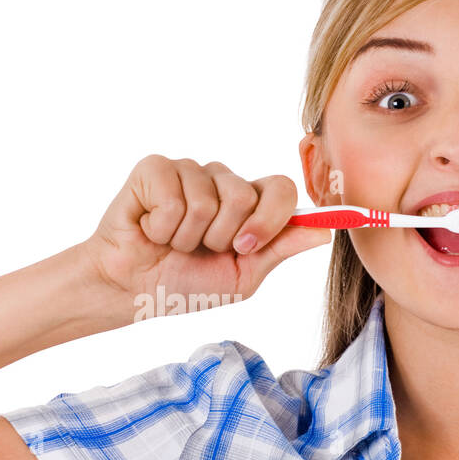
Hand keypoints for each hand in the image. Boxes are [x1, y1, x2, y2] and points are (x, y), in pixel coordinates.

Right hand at [79, 155, 331, 318]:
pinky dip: (161, 227)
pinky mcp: (155, 169)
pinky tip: (151, 229)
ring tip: (171, 242)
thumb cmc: (185, 284)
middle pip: (243, 195)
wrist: (133, 290)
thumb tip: (325, 231)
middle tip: (198, 249)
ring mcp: (188, 171)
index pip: (280, 188)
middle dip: (220, 237)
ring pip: (206, 199)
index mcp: (248, 203)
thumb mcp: (242, 276)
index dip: (268, 218)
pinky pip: (172, 196)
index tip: (245, 246)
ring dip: (186, 237)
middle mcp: (221, 180)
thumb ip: (280, 248)